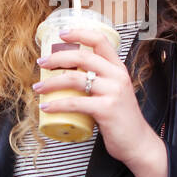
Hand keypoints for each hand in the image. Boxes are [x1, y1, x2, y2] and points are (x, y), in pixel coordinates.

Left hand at [32, 27, 160, 167]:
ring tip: (38, 88)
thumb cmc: (121, 118)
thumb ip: (99, 81)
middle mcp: (117, 76)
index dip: (79, 33)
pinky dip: (57, 104)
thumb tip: (70, 76)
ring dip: (51, 83)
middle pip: (82, 57)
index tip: (61, 34)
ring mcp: (112, 92)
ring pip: (74, 79)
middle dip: (57, 58)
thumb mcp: (114, 92)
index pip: (100, 40)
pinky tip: (46, 107)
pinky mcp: (106, 109)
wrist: (137, 142)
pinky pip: (75, 103)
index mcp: (118, 68)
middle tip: (42, 63)